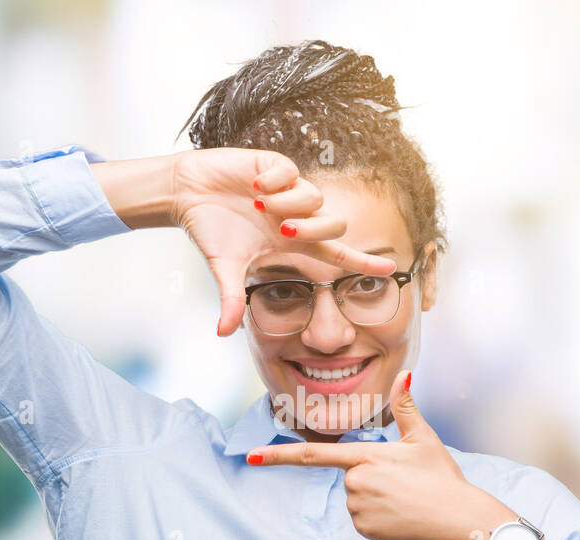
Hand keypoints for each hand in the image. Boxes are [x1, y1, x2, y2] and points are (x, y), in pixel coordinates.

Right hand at [171, 149, 396, 335]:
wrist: (188, 192)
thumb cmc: (210, 229)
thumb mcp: (224, 267)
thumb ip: (231, 299)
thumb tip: (222, 333)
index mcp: (292, 242)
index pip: (338, 254)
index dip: (364, 262)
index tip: (391, 269)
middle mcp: (297, 215)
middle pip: (335, 225)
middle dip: (314, 229)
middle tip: (281, 230)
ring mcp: (288, 189)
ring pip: (315, 197)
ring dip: (289, 205)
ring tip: (258, 205)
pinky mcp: (274, 165)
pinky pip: (290, 172)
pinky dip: (274, 182)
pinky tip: (254, 186)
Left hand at [247, 370, 515, 539]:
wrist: (457, 520)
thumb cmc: (442, 478)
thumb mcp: (423, 438)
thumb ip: (406, 407)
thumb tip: (403, 373)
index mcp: (366, 456)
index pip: (313, 455)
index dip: (280, 456)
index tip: (252, 457)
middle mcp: (355, 483)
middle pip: (350, 477)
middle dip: (372, 479)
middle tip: (406, 484)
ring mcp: (358, 509)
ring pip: (357, 500)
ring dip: (377, 500)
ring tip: (407, 502)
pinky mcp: (365, 530)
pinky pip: (364, 521)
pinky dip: (381, 520)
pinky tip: (403, 518)